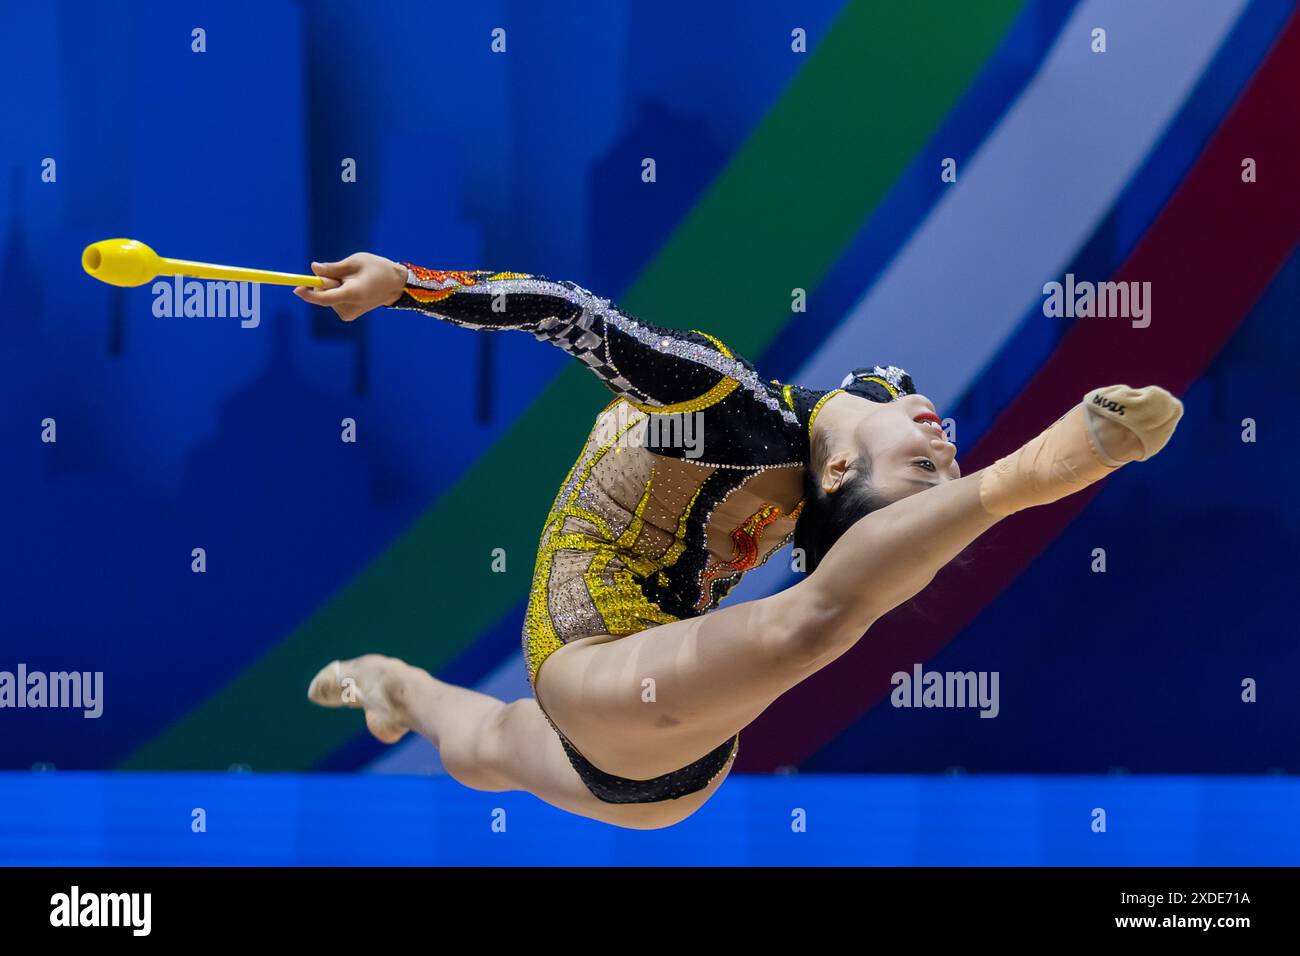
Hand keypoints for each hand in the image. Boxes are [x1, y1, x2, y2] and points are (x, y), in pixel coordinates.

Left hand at [292, 253, 407, 322]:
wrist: (395, 285)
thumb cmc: (377, 269)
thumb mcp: (355, 262)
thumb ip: (333, 268)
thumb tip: (313, 269)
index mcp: (353, 294)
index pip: (324, 298)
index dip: (308, 293)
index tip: (296, 287)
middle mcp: (349, 308)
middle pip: (324, 296)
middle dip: (325, 283)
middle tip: (342, 273)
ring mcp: (348, 314)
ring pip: (327, 297)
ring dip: (333, 286)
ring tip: (353, 280)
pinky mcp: (347, 315)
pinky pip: (332, 301)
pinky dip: (336, 292)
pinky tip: (353, 288)